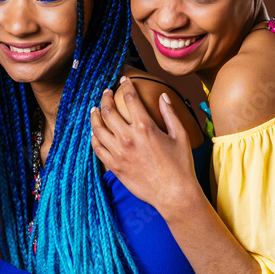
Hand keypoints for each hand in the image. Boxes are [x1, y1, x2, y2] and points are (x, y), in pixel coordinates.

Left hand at [90, 79, 200, 219]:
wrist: (174, 194)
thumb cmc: (180, 165)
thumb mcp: (180, 136)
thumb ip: (169, 114)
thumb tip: (162, 96)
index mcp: (145, 128)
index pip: (130, 99)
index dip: (126, 86)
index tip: (124, 80)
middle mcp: (128, 138)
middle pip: (109, 111)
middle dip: (106, 97)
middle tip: (106, 92)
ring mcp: (118, 153)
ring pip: (98, 128)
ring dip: (95, 115)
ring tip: (95, 109)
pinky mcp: (113, 166)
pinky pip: (97, 148)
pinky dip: (94, 137)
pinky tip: (94, 132)